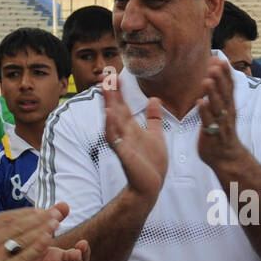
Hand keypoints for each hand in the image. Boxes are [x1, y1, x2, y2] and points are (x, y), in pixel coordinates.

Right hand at [0, 205, 69, 260]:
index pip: (3, 219)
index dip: (21, 213)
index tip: (35, 210)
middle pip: (17, 226)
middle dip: (36, 218)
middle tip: (53, 212)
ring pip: (22, 240)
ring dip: (41, 230)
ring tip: (56, 223)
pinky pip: (22, 259)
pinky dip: (36, 249)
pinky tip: (48, 242)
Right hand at [104, 73, 166, 200]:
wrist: (151, 185)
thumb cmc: (151, 163)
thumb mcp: (156, 135)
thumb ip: (154, 118)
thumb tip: (154, 99)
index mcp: (132, 128)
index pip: (123, 106)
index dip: (119, 91)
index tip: (116, 75)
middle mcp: (124, 133)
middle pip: (115, 109)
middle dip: (111, 93)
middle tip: (106, 75)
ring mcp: (122, 143)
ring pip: (113, 120)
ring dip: (108, 104)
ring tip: (105, 88)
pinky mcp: (124, 154)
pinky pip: (115, 139)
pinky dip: (111, 126)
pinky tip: (109, 114)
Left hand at [197, 56, 246, 167]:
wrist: (227, 157)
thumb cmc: (222, 131)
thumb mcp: (223, 109)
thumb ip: (220, 93)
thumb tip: (215, 73)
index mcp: (229, 105)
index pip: (229, 86)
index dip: (225, 72)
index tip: (219, 58)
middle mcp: (227, 112)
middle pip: (225, 93)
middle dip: (220, 79)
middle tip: (215, 65)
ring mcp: (221, 124)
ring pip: (218, 107)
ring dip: (213, 93)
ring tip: (206, 81)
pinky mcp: (212, 135)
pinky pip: (208, 122)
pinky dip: (205, 112)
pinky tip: (200, 103)